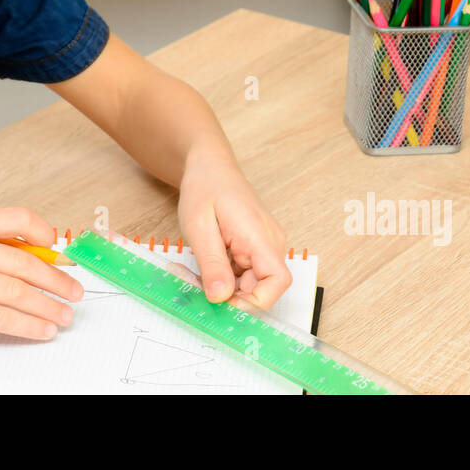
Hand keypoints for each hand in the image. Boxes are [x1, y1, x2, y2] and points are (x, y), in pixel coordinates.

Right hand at [0, 207, 82, 339]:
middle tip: (74, 292)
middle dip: (56, 280)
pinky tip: (41, 330)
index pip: (14, 218)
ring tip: (63, 316)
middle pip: (23, 261)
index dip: (44, 233)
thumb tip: (26, 255)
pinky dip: (27, 325)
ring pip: (16, 291)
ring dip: (47, 306)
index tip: (60, 250)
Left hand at [177, 151, 291, 308]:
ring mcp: (264, 247)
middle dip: (228, 296)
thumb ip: (212, 263)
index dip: (255, 301)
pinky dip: (222, 278)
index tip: (223, 303)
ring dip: (221, 287)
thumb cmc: (205, 188)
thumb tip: (220, 298)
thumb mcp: (199, 226)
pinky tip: (201, 267)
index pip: (278, 281)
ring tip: (191, 273)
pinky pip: (243, 275)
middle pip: (261, 288)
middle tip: (193, 286)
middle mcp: (269, 244)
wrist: (209, 167)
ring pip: (249, 284)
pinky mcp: (254, 250)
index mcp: (260, 236)